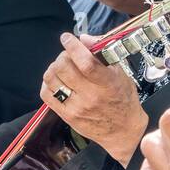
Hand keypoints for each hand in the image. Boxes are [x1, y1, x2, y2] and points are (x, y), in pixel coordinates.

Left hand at [41, 32, 146, 164]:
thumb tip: (84, 39)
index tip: (67, 38)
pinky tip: (56, 81)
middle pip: (64, 67)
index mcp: (107, 83)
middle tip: (68, 56)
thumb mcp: (120, 73)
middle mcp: (91, 96)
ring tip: (62, 68)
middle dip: (63, 55)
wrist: (123, 131)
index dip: (73, 46)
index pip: (86, 62)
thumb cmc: (123, 99)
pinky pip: (46, 94)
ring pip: (51, 79)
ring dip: (54, 67)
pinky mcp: (66, 116)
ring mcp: (76, 107)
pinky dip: (48, 83)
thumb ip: (103, 53)